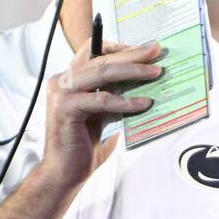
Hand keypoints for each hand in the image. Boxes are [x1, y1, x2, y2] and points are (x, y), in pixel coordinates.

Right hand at [37, 38, 163, 190]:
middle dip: (133, 53)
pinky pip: (101, 100)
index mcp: (70, 78)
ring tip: (156, 72)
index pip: (93, 49)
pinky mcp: (65, 109)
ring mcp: (61, 93)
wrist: (65, 172)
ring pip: (102, 72)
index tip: (145, 50)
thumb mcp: (105, 112)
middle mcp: (62, 80)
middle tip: (157, 51)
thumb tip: (145, 80)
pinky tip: (144, 104)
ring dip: (133, 71)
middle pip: (101, 57)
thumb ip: (116, 94)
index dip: (119, 46)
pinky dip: (126, 101)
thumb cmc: (86, 144)